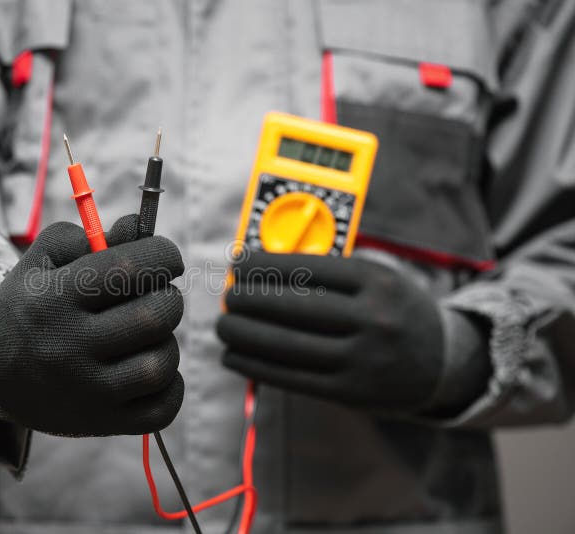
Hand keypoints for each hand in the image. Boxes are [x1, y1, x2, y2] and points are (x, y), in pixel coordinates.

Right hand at [0, 215, 185, 435]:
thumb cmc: (29, 305)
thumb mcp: (43, 260)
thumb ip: (91, 235)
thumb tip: (139, 227)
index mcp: (54, 298)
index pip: (128, 270)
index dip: (162, 255)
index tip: (166, 257)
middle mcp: (68, 346)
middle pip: (154, 316)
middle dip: (167, 298)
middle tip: (155, 296)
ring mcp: (85, 392)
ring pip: (161, 364)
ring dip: (166, 342)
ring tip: (147, 335)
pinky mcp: (101, 424)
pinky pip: (162, 409)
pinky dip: (169, 386)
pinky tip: (148, 366)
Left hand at [218, 251, 490, 414]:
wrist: (441, 362)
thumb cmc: (394, 309)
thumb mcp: (376, 278)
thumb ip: (326, 272)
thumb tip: (257, 268)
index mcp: (377, 281)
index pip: (307, 267)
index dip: (264, 265)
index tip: (237, 264)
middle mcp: (373, 318)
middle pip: (292, 306)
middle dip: (248, 299)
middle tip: (227, 296)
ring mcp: (362, 359)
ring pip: (286, 344)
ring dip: (244, 333)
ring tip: (223, 325)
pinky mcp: (350, 392)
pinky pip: (291, 377)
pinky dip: (255, 365)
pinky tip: (233, 354)